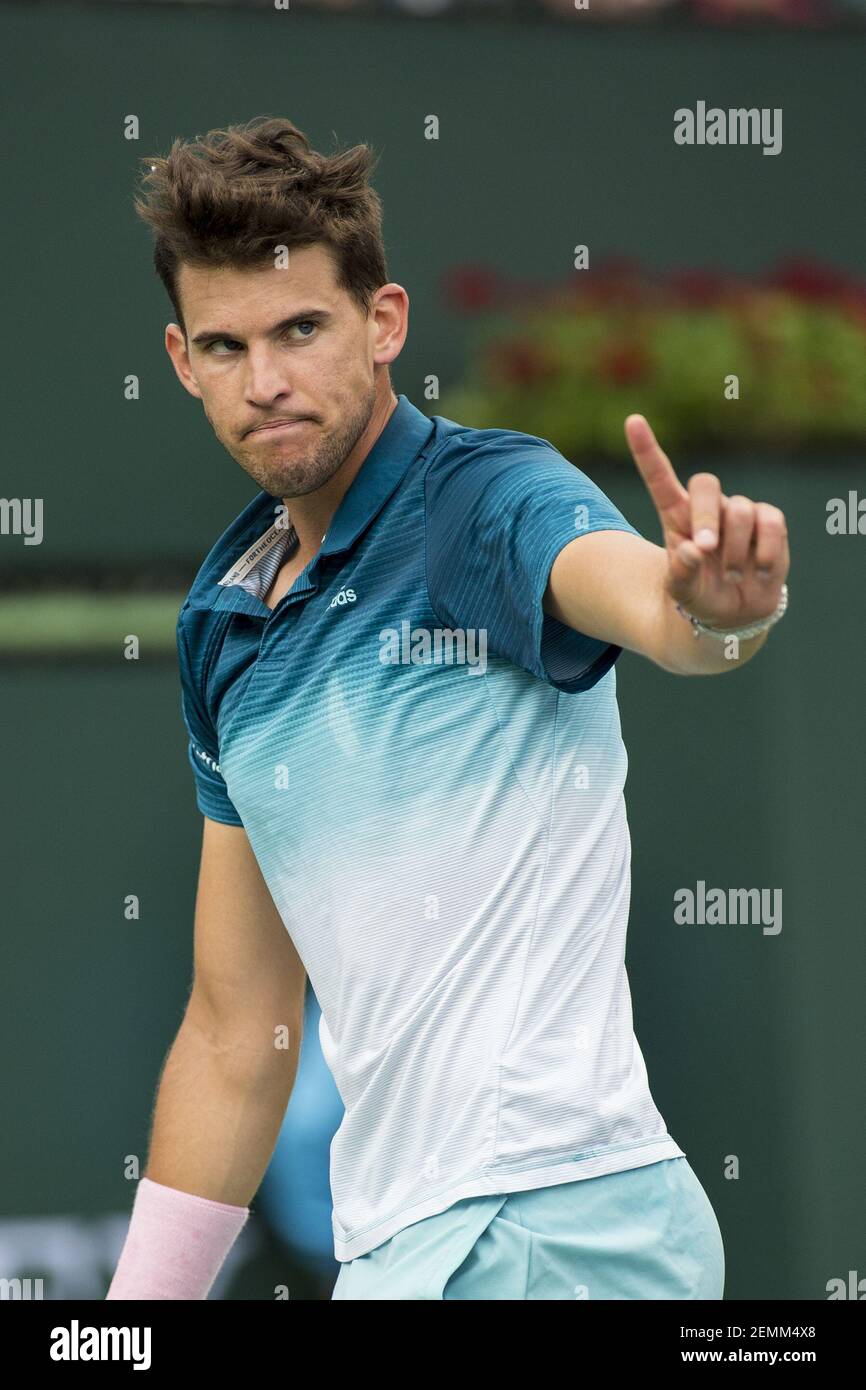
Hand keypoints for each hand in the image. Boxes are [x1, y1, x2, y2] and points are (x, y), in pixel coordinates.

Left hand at [624, 414, 788, 628]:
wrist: (734, 614)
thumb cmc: (699, 596)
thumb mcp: (681, 592)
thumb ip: (681, 574)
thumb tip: (695, 550)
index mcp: (676, 517)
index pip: (660, 478)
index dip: (647, 450)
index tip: (633, 421)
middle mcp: (707, 508)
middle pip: (705, 483)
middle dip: (706, 515)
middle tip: (706, 548)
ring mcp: (740, 513)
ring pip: (741, 510)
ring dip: (734, 550)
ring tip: (728, 577)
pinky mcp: (769, 522)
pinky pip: (772, 523)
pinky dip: (766, 552)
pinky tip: (759, 572)